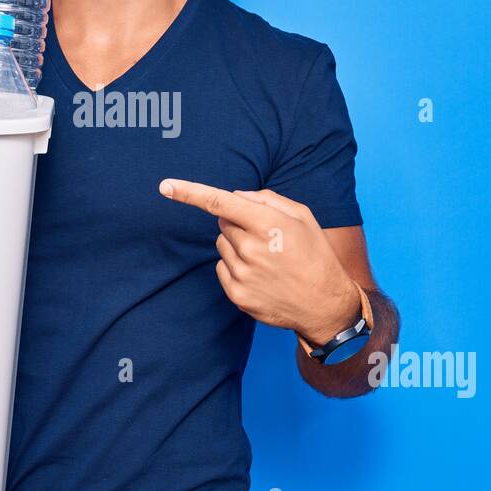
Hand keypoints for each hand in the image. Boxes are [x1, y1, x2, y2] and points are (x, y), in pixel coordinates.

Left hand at [158, 178, 360, 344]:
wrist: (324, 304)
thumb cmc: (314, 254)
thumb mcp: (303, 217)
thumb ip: (268, 199)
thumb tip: (236, 196)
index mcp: (269, 224)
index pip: (221, 203)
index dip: (190, 192)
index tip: (165, 186)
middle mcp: (252, 249)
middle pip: (223, 223)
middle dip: (238, 224)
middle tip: (266, 237)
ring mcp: (243, 274)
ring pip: (222, 245)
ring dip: (237, 246)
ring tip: (267, 258)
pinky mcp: (237, 295)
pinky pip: (222, 268)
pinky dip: (235, 267)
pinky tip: (260, 275)